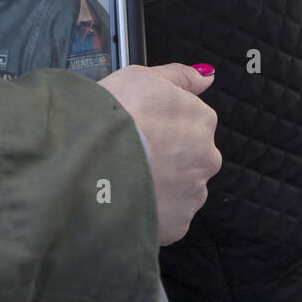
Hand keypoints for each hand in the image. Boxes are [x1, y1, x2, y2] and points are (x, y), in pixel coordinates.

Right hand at [98, 64, 220, 245]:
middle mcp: (206, 158)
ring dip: (160, 186)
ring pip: (179, 189)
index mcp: (200, 120)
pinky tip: (128, 202)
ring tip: (126, 180)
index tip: (138, 128)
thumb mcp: (142, 76)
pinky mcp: (177, 224)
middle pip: (188, 158)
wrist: (94, 162)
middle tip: (131, 155)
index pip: (188, 122)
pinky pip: (166, 218)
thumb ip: (179, 76)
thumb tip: (206, 76)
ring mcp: (193, 194)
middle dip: (165, 158)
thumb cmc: (115, 115)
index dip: (159, 125)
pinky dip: (151, 212)